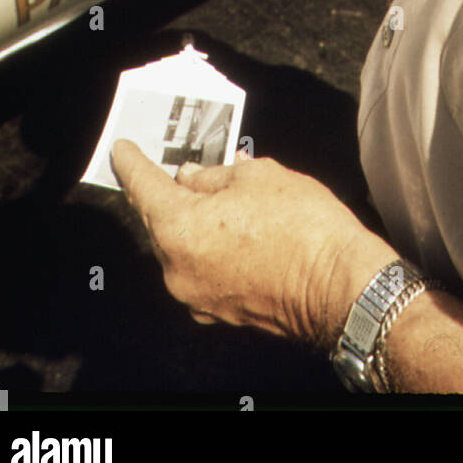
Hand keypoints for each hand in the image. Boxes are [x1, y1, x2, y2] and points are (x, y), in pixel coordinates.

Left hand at [111, 141, 391, 344]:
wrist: (340, 285)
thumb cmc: (303, 226)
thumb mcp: (258, 176)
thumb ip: (215, 174)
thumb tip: (193, 178)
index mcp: (179, 228)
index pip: (143, 188)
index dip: (131, 164)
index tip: (123, 150)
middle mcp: (178, 269)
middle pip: (164, 221)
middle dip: (176, 194)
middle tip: (193, 170)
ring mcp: (199, 297)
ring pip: (186, 248)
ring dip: (200, 223)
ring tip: (234, 201)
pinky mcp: (223, 312)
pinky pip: (206, 270)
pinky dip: (215, 249)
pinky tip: (243, 231)